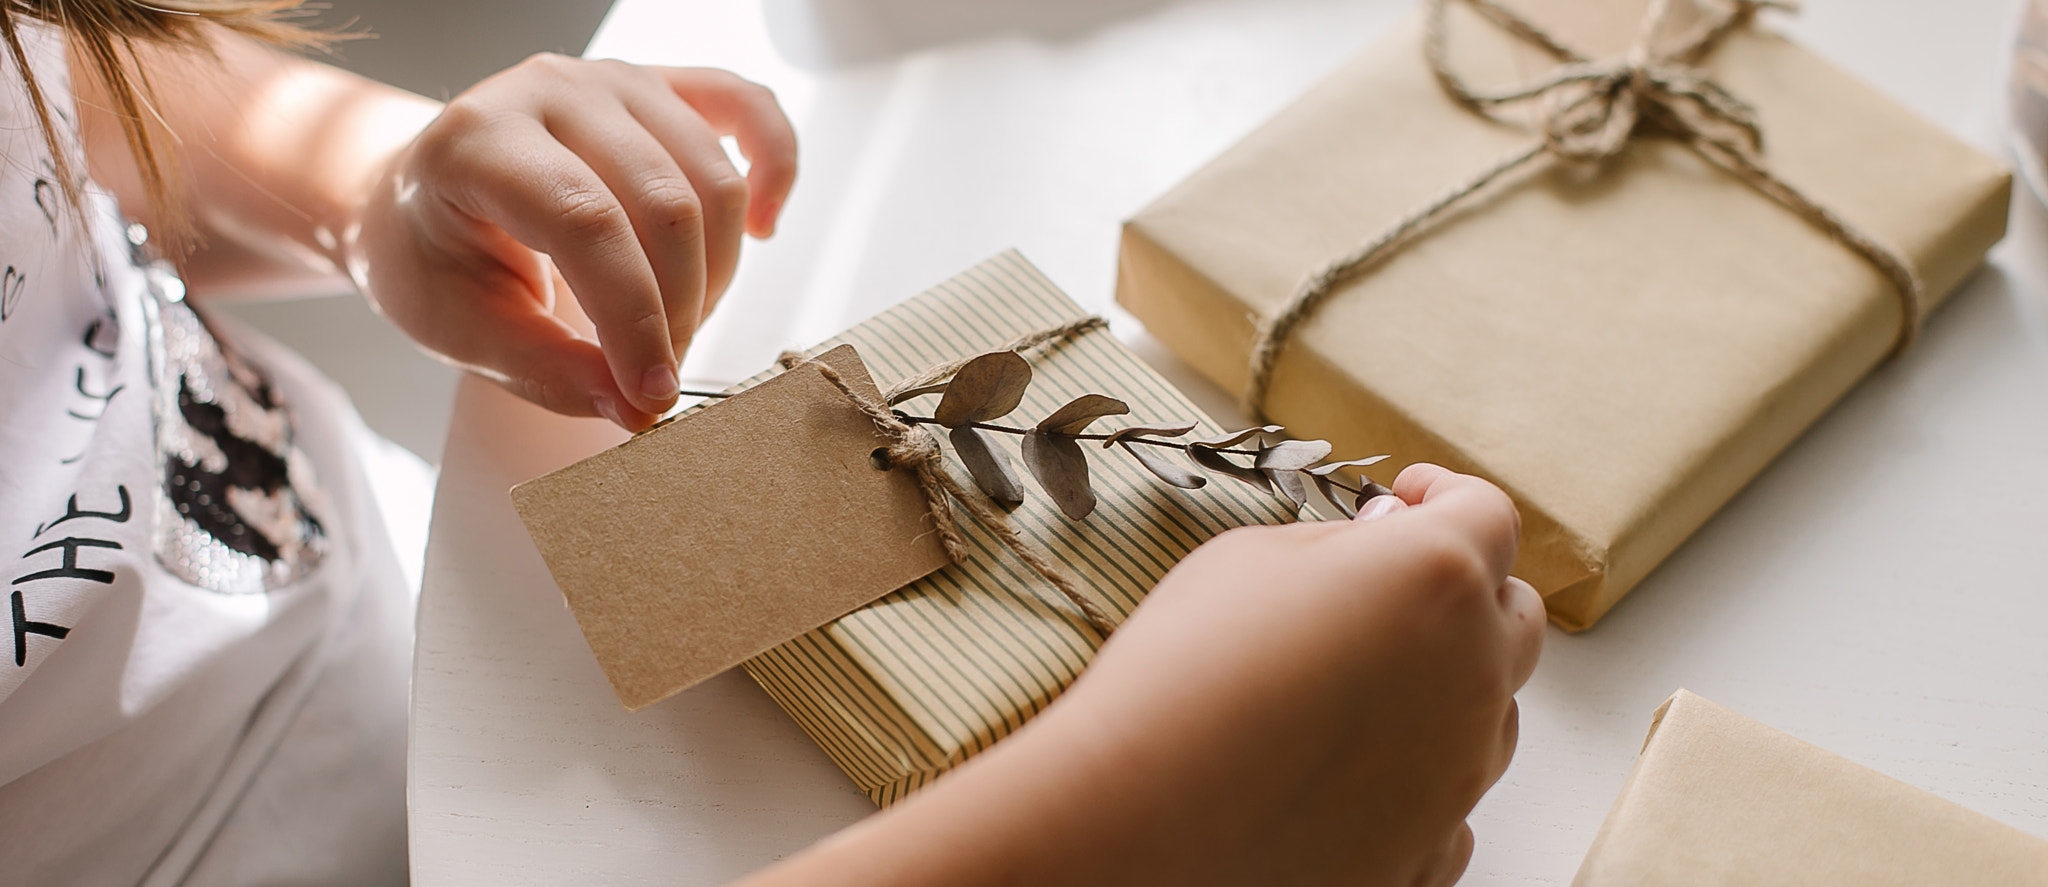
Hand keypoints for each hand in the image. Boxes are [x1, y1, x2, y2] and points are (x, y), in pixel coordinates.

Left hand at [346, 55, 796, 428]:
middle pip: (664, 206)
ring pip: (714, 179)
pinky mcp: (660, 87)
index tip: (651, 394)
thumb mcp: (456, 329)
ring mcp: (613, 80)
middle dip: (676, 311)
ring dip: (715, 273)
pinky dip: (774, 168)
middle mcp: (552, 90)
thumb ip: (545, 369)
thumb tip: (637, 406)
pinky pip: (749, 107)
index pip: (585, 224)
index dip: (633, 317)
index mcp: (480, 141)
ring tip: (677, 322)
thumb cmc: (433, 258)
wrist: (420, 195)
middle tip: (655, 375)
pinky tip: (763, 228)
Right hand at [1056, 463, 1543, 885]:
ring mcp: (1463, 770)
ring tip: (1361, 683)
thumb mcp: (1245, 560)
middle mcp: (1473, 673)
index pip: (1485, 513)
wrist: (1143, 821)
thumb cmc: (1182, 674)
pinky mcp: (1433, 846)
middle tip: (1391, 586)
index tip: (1408, 497)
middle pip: (1513, 614)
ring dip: (1447, 683)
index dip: (1444, 493)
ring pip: (1494, 711)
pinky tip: (1358, 769)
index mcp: (1435, 579)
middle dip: (1465, 588)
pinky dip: (1421, 775)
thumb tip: (1374, 547)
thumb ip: (1336, 547)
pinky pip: (1456, 801)